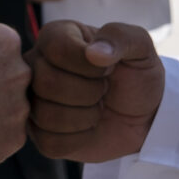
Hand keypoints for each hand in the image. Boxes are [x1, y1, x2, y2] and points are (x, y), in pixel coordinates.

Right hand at [26, 21, 164, 163]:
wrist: (144, 118)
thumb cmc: (137, 76)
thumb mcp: (140, 48)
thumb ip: (121, 37)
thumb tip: (93, 52)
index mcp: (56, 36)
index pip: (55, 47)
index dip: (87, 65)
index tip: (108, 68)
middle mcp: (36, 65)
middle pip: (46, 82)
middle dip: (88, 92)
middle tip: (104, 90)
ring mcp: (34, 101)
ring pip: (45, 114)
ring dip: (85, 116)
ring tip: (97, 107)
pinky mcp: (39, 134)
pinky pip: (49, 142)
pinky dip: (79, 138)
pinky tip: (88, 127)